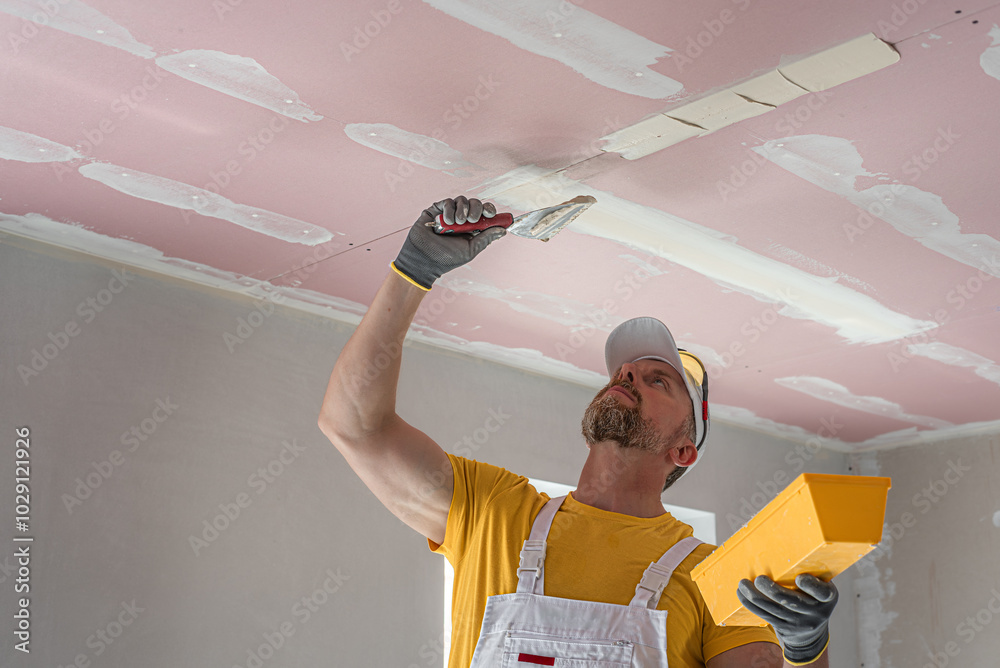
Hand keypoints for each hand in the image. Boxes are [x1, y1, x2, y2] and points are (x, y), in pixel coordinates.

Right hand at [391, 196, 505, 289]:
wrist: (424, 259)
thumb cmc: (447, 258)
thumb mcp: (471, 250)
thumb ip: (486, 238)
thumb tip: (503, 230)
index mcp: (472, 228)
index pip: (485, 213)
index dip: (490, 210)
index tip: (492, 214)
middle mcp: (462, 219)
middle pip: (475, 203)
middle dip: (476, 208)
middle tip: (472, 220)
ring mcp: (449, 213)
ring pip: (462, 200)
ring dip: (462, 210)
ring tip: (457, 223)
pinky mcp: (437, 210)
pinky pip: (448, 202)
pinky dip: (450, 210)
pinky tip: (447, 222)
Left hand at [737, 573, 837, 664]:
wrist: (812, 633)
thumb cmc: (812, 596)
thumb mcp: (820, 586)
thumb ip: (810, 572)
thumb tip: (782, 545)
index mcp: (827, 597)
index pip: (823, 593)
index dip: (812, 586)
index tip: (800, 578)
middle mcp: (816, 612)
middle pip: (791, 601)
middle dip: (772, 590)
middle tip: (759, 578)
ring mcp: (800, 623)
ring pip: (774, 609)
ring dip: (755, 596)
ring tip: (743, 584)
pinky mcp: (784, 628)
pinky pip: (765, 616)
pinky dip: (751, 604)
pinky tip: (742, 594)